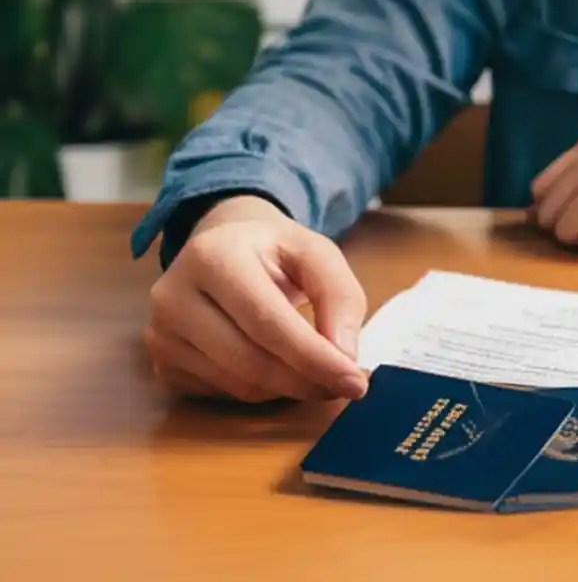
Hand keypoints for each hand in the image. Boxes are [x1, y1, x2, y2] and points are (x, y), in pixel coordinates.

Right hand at [145, 195, 368, 402]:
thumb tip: (344, 356)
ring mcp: (161, 334)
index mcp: (214, 257)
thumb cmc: (273, 251)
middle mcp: (174, 296)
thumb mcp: (317, 254)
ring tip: (318, 373)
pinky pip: (224, 393)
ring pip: (239, 385)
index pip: (267, 321)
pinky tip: (278, 367)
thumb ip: (340, 298)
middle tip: (346, 386)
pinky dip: (262, 390)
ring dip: (289, 389)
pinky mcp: (163, 363)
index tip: (354, 381)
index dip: (314, 358)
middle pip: (250, 361)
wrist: (222, 246)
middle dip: (307, 381)